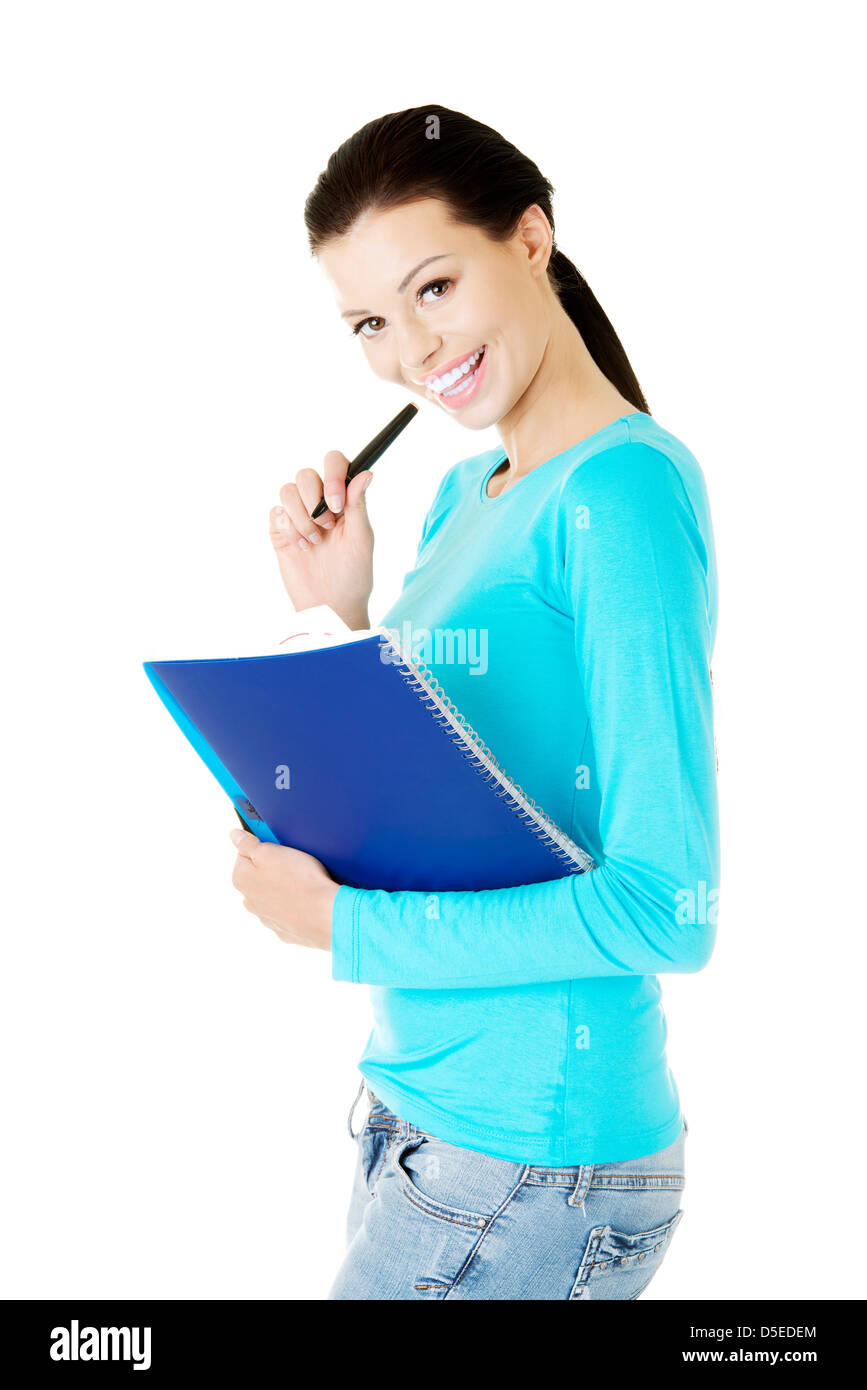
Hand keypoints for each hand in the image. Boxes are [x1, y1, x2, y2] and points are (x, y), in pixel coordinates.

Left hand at [229, 829, 338, 949]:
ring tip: (304, 880)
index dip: (262, 845)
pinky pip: (288, 911)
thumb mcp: (270, 852)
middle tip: (293, 860)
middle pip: (257, 875)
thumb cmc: (300, 881)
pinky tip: (308, 897)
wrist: (326, 915)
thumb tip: (234, 836)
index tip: (276, 844)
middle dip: (273, 867)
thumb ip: (248, 843)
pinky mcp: (285, 929)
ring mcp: (266, 917)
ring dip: (284, 886)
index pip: (243, 853)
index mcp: (241, 879)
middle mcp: (249, 901)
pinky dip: (295, 904)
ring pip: (273, 894)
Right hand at [270, 452, 374, 628]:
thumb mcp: (361, 538)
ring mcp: (298, 514)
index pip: (335, 463)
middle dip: (314, 500)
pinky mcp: (281, 530)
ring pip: (287, 490)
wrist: (330, 604)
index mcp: (344, 498)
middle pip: (306, 474)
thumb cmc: (353, 574)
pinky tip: (301, 547)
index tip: (337, 503)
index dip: (333, 475)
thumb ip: (359, 504)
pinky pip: (276, 512)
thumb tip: (367, 472)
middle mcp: (319, 501)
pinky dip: (289, 529)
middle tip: (326, 526)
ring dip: (301, 517)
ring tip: (314, 541)